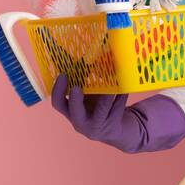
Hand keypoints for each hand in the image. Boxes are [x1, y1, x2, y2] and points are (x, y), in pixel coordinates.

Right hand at [50, 74, 184, 152]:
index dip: (58, 89)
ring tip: (114, 79)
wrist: (117, 130)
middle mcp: (80, 122)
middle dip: (75, 99)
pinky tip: (126, 87)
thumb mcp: (90, 96)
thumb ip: (86, 81)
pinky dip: (121, 96)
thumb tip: (87, 54)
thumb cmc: (100, 108)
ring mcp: (96, 127)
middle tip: (77, 86)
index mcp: (71, 112)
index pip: (58, 103)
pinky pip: (117, 109)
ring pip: (102, 108)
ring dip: (108, 93)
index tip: (63, 74)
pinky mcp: (111, 128)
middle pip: (74, 111)